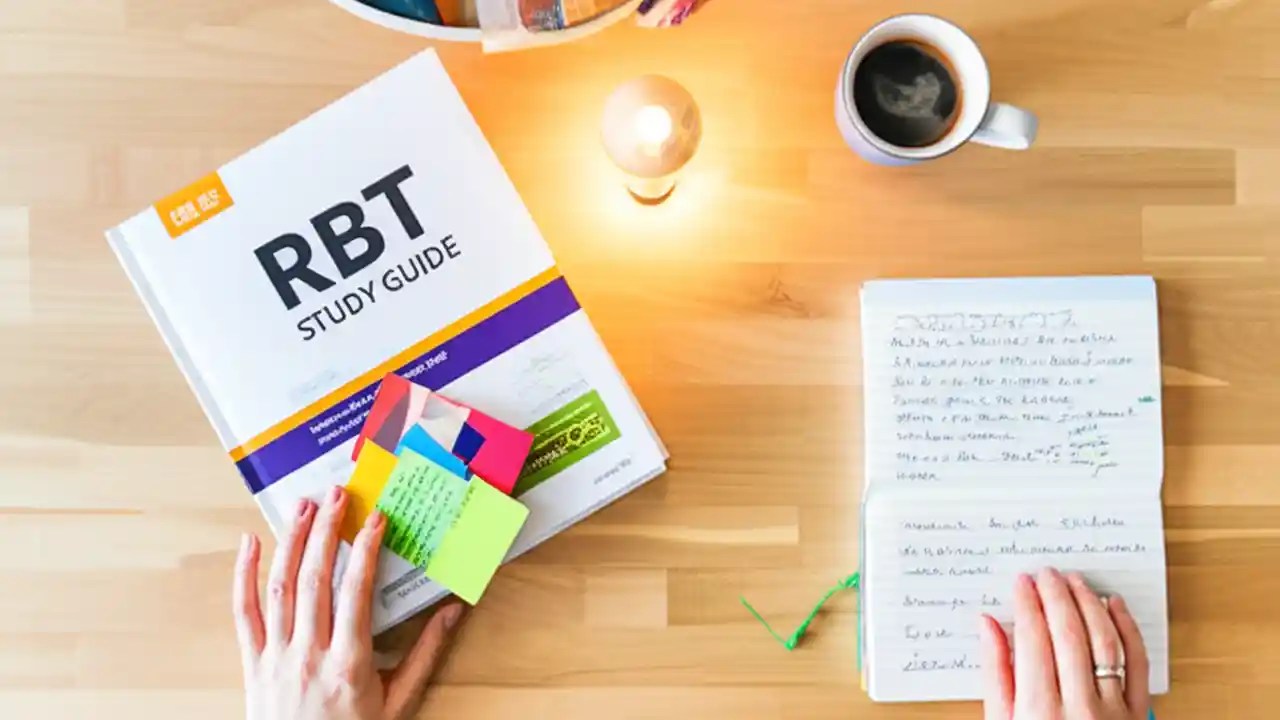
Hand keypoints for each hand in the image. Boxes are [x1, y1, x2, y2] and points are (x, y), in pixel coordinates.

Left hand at [233, 486, 465, 719]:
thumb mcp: (399, 704)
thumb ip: (425, 655)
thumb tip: (452, 612)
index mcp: (348, 664)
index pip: (354, 592)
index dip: (364, 550)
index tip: (374, 519)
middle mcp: (308, 655)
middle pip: (314, 580)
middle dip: (325, 531)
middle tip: (336, 495)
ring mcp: (276, 658)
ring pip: (280, 589)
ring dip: (291, 542)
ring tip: (303, 507)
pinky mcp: (252, 665)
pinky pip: (244, 614)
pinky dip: (243, 576)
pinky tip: (249, 544)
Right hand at [980, 568, 1150, 719]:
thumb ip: (996, 673)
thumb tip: (988, 625)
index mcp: (1038, 710)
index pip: (1033, 639)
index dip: (1027, 604)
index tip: (1021, 583)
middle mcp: (1079, 708)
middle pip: (1069, 634)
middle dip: (1056, 596)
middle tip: (1046, 574)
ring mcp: (1113, 711)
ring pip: (1104, 642)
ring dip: (1089, 604)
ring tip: (1075, 582)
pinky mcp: (1137, 715)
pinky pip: (1138, 663)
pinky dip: (1128, 629)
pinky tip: (1113, 607)